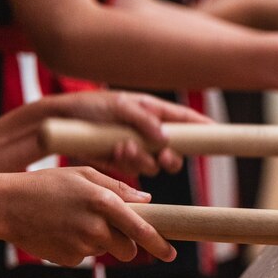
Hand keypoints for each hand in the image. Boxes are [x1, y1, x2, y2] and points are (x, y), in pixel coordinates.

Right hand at [0, 167, 175, 266]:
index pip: (141, 229)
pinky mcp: (67, 259)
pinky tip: (59, 230)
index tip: (172, 253)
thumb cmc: (46, 185)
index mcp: (103, 202)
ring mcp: (81, 245)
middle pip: (127, 248)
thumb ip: (117, 187)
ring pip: (104, 250)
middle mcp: (95, 227)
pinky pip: (84, 255)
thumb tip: (146, 199)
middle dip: (126, 243)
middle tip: (108, 228)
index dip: (159, 243)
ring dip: (99, 240)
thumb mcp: (83, 174)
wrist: (6, 206)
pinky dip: (78, 245)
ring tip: (73, 220)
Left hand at [43, 91, 209, 175]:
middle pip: (176, 151)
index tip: (219, 133)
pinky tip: (113, 151)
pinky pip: (135, 171)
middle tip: (163, 158)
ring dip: (141, 158)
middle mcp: (148, 130)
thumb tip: (167, 140)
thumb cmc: (89, 108)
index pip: (187, 120)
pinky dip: (126, 164)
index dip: (205, 127)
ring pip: (155, 164)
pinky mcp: (121, 163)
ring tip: (122, 146)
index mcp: (153, 110)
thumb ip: (145, 122)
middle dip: (171, 157)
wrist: (58, 125)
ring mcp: (135, 147)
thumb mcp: (119, 107)